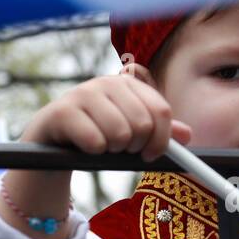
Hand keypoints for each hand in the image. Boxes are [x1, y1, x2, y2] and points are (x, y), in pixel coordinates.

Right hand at [0, 66, 191, 238]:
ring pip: (120, 134)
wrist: (51, 139)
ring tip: (99, 144)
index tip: (150, 155)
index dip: (162, 140)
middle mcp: (108, 83)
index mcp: (128, 85)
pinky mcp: (63, 111)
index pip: (161, 111)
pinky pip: (95, 142)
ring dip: (112, 150)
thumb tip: (187, 136)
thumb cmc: (95, 133)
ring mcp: (84, 93)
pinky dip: (93, 152)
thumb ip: (158, 132)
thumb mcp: (129, 131)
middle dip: (134, 146)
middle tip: (118, 148)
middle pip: (143, 124)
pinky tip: (82, 146)